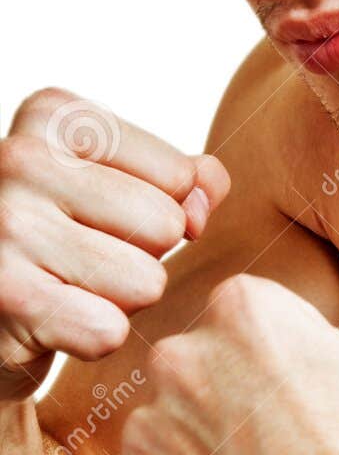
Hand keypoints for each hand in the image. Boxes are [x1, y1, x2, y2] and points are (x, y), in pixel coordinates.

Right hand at [0, 87, 228, 403]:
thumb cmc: (68, 239)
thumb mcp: (125, 188)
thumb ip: (186, 180)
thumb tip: (203, 199)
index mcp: (52, 116)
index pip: (178, 177)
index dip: (160, 214)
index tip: (102, 220)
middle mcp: (20, 158)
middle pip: (165, 226)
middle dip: (143, 258)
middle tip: (85, 261)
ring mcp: (7, 225)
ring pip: (145, 281)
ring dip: (121, 300)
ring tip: (68, 287)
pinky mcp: (7, 295)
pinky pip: (109, 330)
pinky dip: (93, 338)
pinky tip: (53, 322)